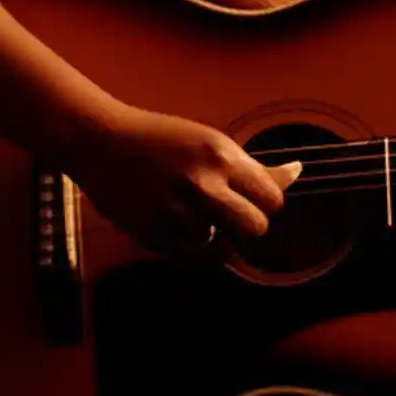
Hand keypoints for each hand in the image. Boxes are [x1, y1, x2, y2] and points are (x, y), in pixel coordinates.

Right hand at [63, 104, 301, 251]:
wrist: (99, 141)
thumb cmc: (163, 140)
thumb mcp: (211, 143)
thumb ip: (252, 167)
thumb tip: (296, 173)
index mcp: (220, 155)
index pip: (272, 200)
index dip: (265, 202)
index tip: (250, 198)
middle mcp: (200, 183)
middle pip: (256, 228)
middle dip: (249, 226)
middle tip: (232, 215)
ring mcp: (175, 211)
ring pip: (220, 244)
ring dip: (211, 233)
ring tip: (187, 209)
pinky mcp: (153, 233)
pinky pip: (192, 255)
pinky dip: (189, 244)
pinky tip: (174, 221)